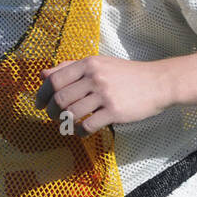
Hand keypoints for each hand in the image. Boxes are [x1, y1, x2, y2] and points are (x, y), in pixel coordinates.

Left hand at [35, 56, 172, 133]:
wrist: (158, 82)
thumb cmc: (125, 74)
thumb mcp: (98, 64)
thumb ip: (70, 67)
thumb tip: (43, 74)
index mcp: (88, 64)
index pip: (55, 79)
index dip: (42, 94)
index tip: (38, 104)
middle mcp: (95, 77)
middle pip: (60, 98)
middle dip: (50, 111)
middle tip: (51, 116)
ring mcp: (105, 95)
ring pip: (71, 113)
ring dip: (63, 123)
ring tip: (65, 125)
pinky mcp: (114, 111)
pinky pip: (88, 125)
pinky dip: (79, 132)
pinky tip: (81, 132)